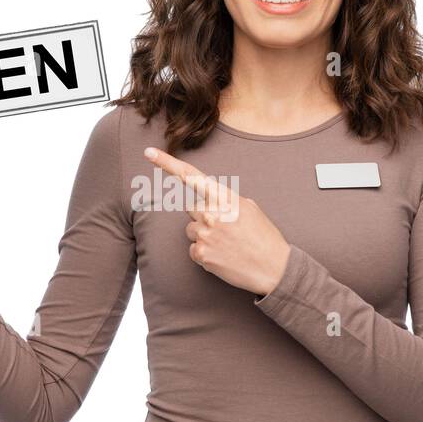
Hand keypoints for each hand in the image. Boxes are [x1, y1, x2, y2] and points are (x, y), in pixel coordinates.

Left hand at [144, 146, 290, 295]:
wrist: (274, 268)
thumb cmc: (263, 237)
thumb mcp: (249, 208)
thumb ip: (225, 200)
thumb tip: (209, 201)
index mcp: (224, 198)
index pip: (191, 176)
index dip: (167, 163)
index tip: (148, 153)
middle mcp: (211, 213)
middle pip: (190, 208)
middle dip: (202, 216)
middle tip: (225, 228)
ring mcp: (205, 234)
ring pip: (190, 230)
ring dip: (203, 235)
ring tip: (226, 243)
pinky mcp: (201, 254)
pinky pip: (193, 249)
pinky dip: (204, 253)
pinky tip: (223, 256)